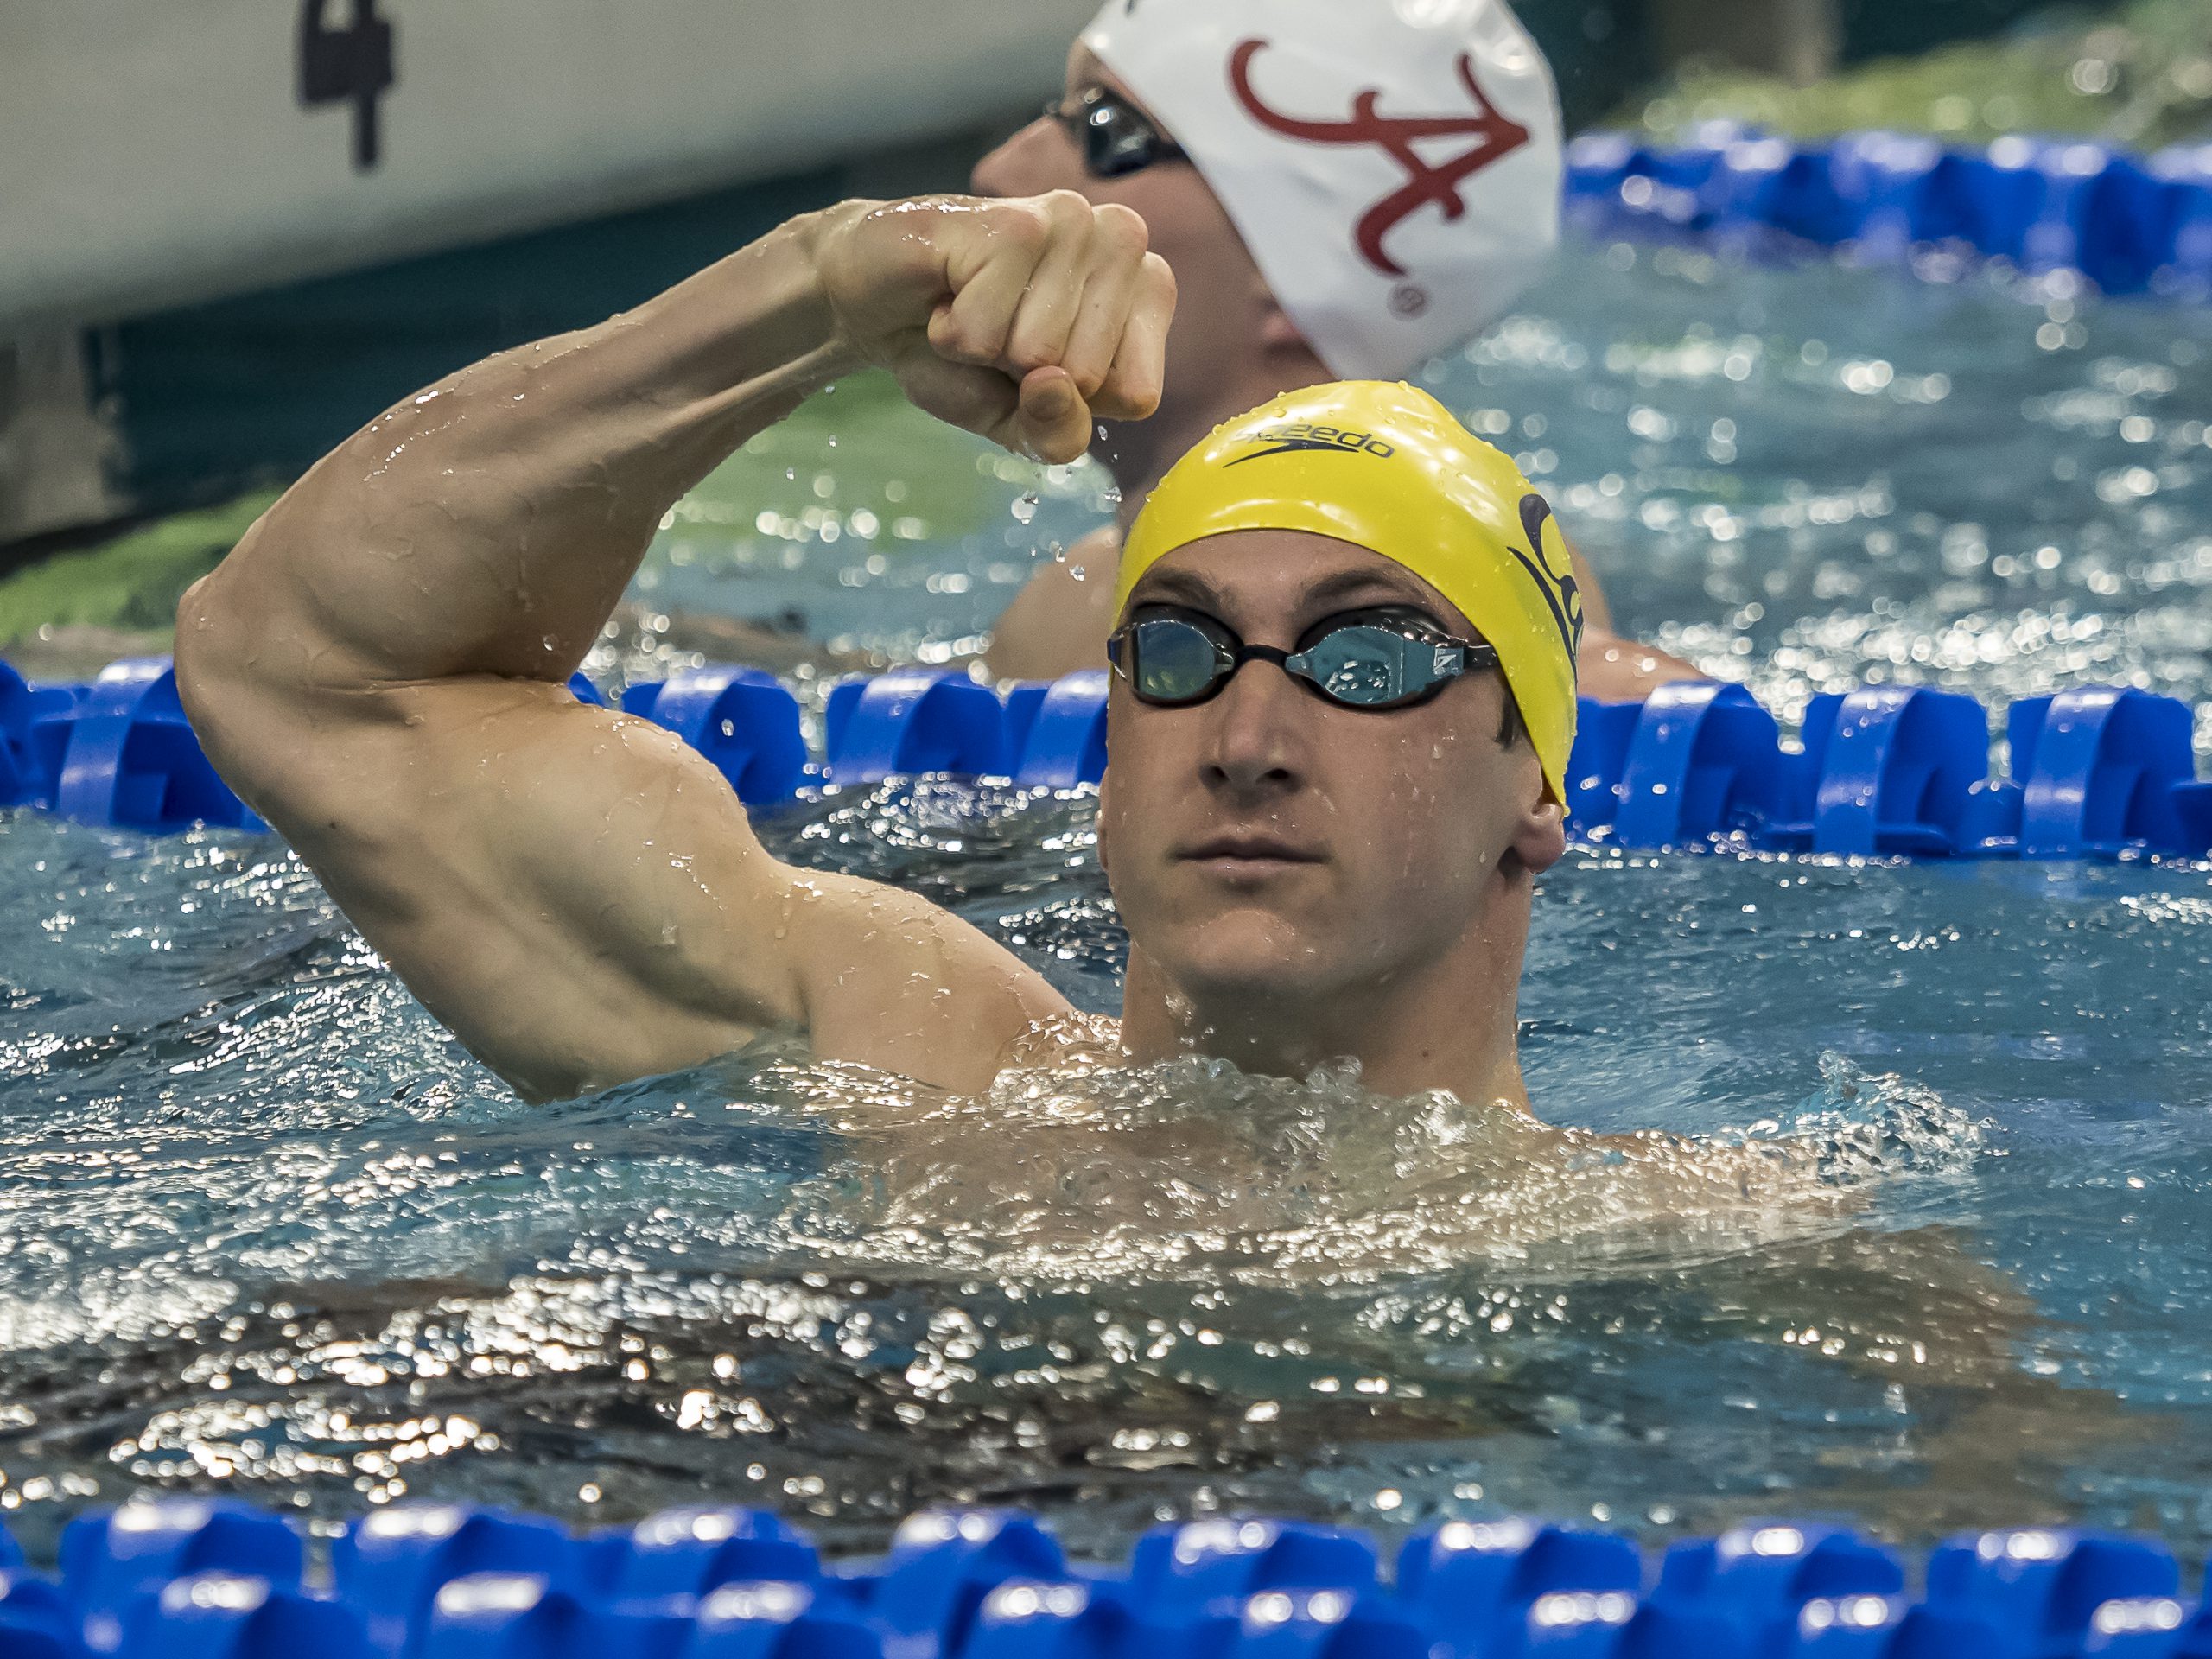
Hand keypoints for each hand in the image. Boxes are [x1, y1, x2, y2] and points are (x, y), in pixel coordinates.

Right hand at [809, 192, 1175, 463]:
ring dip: (985, 349)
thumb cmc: (961, 356)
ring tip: (970, 308)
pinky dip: (954, 332)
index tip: (1037, 366)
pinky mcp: (1013, 220)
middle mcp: (1122, 242)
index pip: (1137, 395)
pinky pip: (989, 328)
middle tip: (996, 331)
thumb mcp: (1019, 420)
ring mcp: (1070, 221)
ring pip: (1041, 352)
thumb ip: (1058, 433)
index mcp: (1147, 290)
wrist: (875, 302)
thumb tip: (1054, 385)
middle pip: (1090, 377)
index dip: (1071, 403)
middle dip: (1024, 376)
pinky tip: (946, 293)